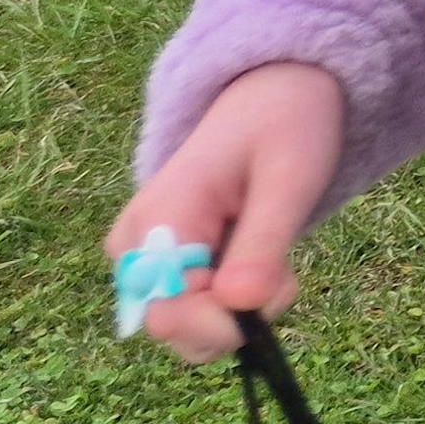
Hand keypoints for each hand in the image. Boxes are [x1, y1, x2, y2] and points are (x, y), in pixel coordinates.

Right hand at [109, 61, 345, 362]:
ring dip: (240, 311)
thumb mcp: (289, 178)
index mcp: (157, 221)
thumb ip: (263, 243)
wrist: (272, 95)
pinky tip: (260, 263)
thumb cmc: (284, 127)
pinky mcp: (163, 267)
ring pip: (188, 326)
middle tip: (286, 274)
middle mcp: (134, 247)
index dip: (225, 325)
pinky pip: (196, 308)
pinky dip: (236, 300)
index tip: (280, 294)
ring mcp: (145, 259)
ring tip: (274, 260)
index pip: (168, 315)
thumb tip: (239, 306)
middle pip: (174, 328)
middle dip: (238, 319)